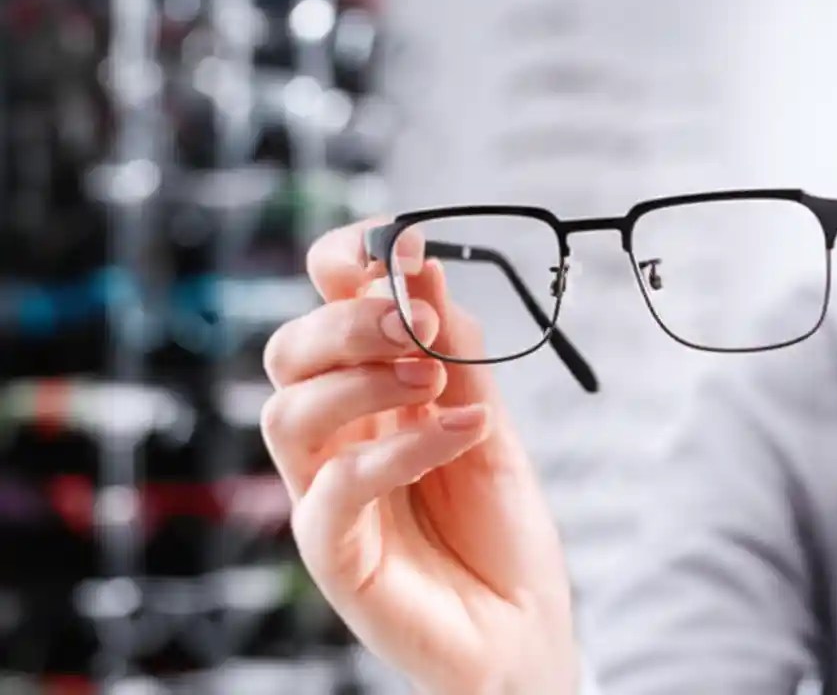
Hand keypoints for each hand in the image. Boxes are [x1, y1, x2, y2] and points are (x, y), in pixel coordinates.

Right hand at [261, 220, 578, 693]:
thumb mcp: (489, 422)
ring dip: (362, 376)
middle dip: (347, 318)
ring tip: (435, 378)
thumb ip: (459, 354)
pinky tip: (461, 432)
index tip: (398, 236)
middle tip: (414, 316)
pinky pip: (334, 489)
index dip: (343, 265)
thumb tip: (425, 266)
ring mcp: (326, 496)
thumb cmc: (501, 530)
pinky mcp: (334, 552)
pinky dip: (399, 448)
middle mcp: (337, 439)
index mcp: (369, 399)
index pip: (323, 314)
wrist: (523, 628)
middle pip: (289, 353)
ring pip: (287, 413)